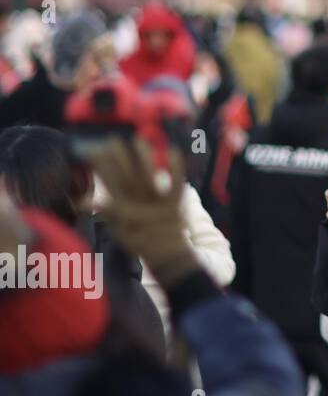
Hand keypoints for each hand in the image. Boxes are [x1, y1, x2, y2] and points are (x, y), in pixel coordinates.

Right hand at [86, 136, 197, 287]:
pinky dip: (175, 168)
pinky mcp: (175, 204)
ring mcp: (156, 203)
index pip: (109, 183)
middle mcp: (137, 204)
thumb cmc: (141, 238)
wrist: (166, 255)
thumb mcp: (118, 228)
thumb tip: (83, 202)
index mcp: (123, 207)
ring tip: (139, 140)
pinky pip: (176, 184)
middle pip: (126, 178)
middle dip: (118, 160)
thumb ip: (106, 213)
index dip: (102, 167)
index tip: (94, 149)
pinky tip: (174, 151)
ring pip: (148, 178)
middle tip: (111, 140)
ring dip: (143, 160)